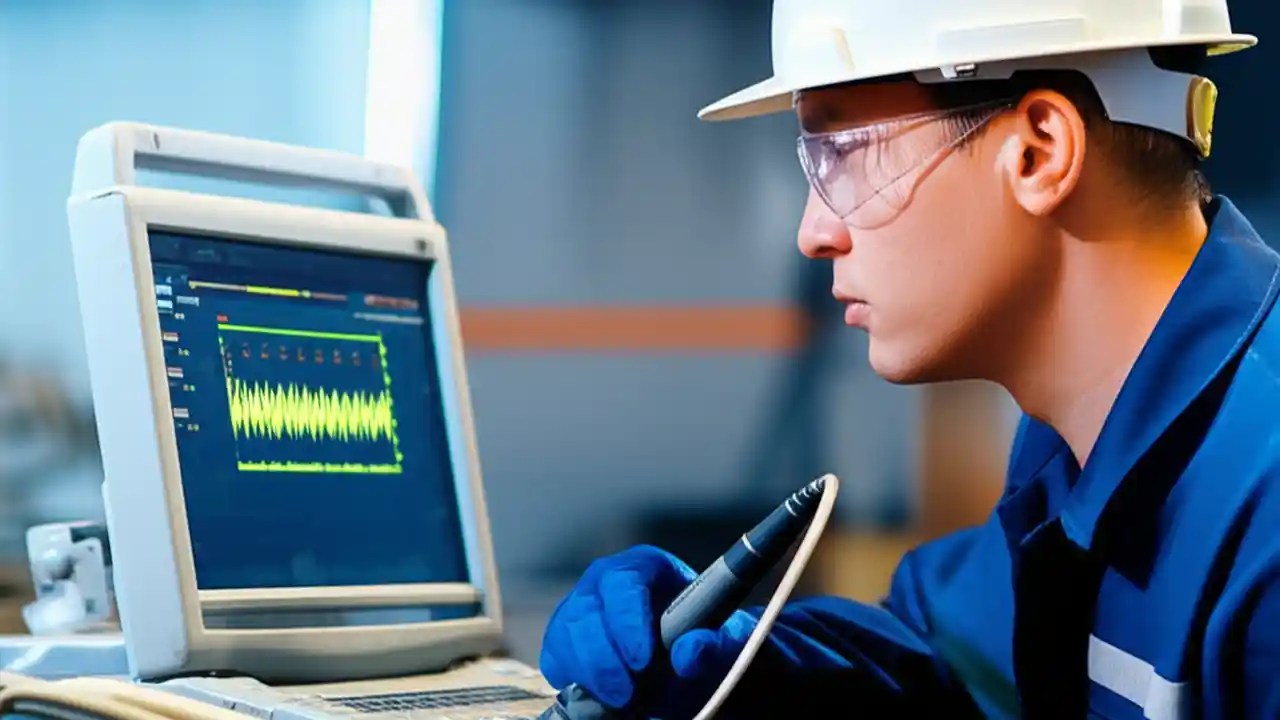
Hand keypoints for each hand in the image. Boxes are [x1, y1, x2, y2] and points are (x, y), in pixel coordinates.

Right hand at [540, 545, 756, 716]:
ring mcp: (579, 610)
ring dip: (589, 674)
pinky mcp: (564, 641)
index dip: (628, 620)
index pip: (624, 581)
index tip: (643, 660)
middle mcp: (604, 582)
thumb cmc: (707, 642)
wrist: (689, 666)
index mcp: (645, 567)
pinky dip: (574, 682)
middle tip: (627, 695)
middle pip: (584, 610)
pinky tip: (603, 699)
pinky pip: (553, 660)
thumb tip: (690, 651)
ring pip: (563, 636)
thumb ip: (719, 644)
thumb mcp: (728, 643)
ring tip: (622, 702)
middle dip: (602, 658)